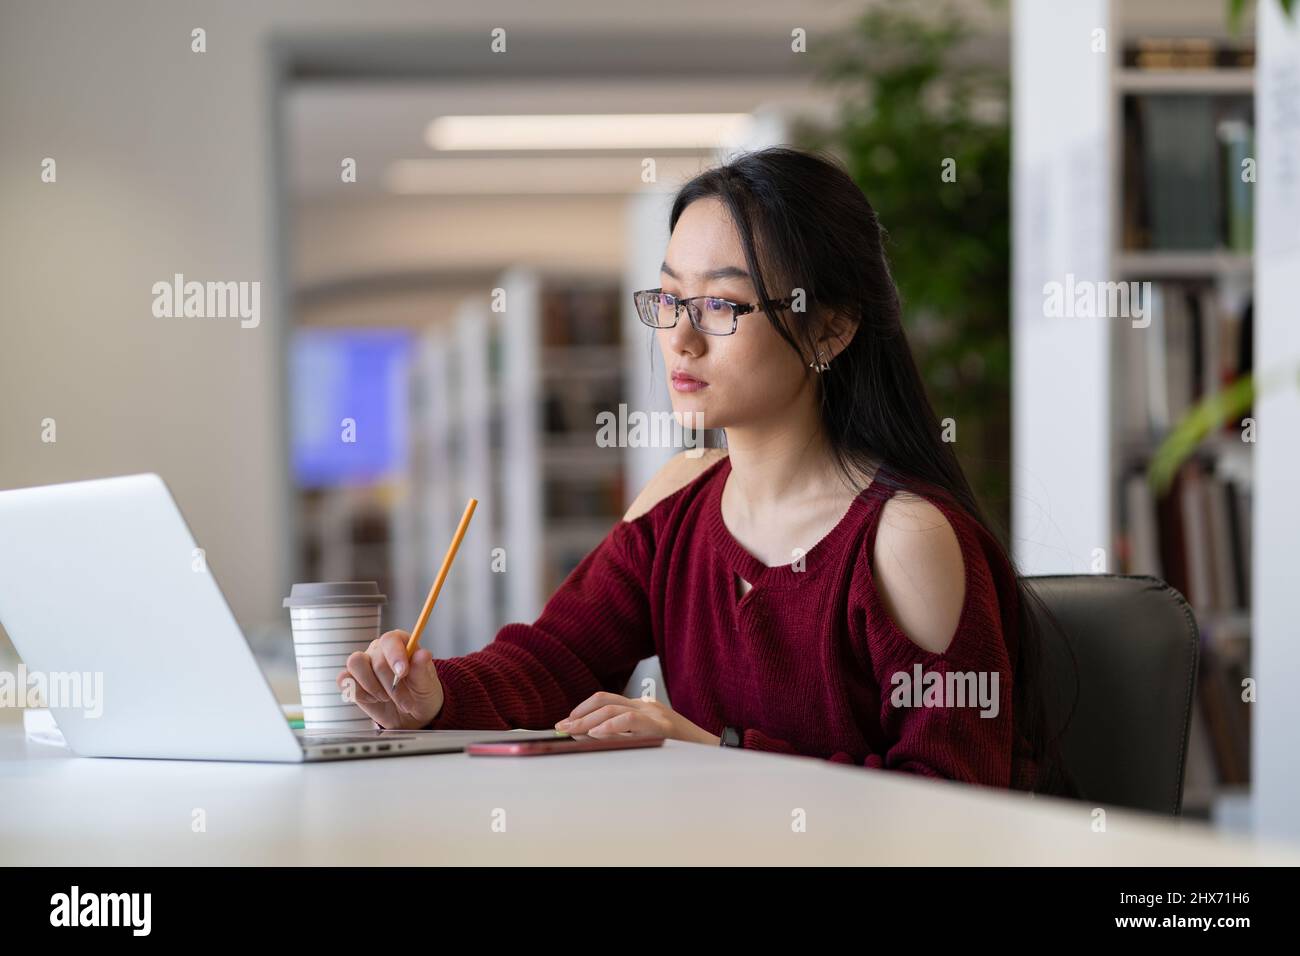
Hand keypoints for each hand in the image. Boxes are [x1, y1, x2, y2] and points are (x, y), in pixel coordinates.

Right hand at [335, 630, 444, 729]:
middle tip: (403, 699)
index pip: (391, 639)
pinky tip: (373, 700)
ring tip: (386, 697)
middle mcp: (380, 649)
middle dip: (391, 685)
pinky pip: (344, 680)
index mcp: (401, 643)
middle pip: (376, 660)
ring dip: (372, 687)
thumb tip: (423, 654)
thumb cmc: (421, 695)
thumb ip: (422, 670)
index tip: (402, 673)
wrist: (410, 715)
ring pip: (355, 663)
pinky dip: (359, 693)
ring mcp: (364, 663)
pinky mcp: (352, 679)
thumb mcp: (427, 685)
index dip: (395, 655)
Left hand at [555, 691, 720, 745]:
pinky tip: (597, 733)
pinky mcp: (661, 726)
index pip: (606, 700)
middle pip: (605, 701)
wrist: (715, 754)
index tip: (565, 722)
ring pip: (613, 707)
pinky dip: (610, 726)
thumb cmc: (682, 752)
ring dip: (588, 720)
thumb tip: (590, 737)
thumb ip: (624, 736)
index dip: (583, 709)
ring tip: (572, 730)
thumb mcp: (649, 741)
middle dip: (579, 714)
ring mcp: (654, 713)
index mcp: (643, 707)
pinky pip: (630, 720)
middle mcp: (647, 706)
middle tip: (561, 727)